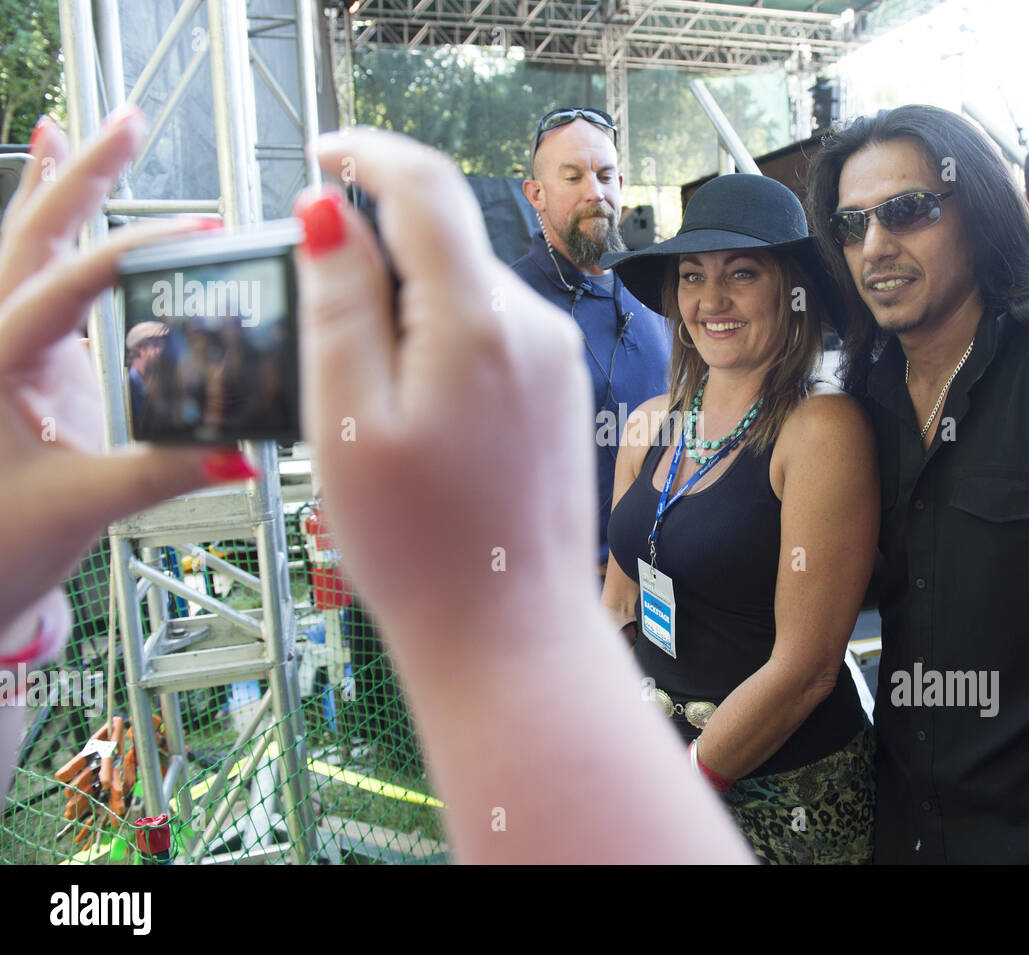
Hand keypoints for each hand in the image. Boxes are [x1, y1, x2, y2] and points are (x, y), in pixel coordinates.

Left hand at [0, 109, 252, 651]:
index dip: (138, 252)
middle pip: (32, 234)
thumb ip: (161, 473)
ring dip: (58, 188)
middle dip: (81, 174)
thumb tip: (241, 451)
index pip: (69, 283)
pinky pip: (30, 277)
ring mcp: (0, 348)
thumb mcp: (81, 508)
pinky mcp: (20, 364)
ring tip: (84, 130)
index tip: (203, 232)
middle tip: (128, 123)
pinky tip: (51, 187)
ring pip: (22, 246)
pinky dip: (45, 227)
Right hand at [292, 130, 750, 862]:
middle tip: (320, 322)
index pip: (427, 188)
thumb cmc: (422, 548)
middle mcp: (536, 326)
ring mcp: (559, 360)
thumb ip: (339, 304)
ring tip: (369, 399)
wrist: (512, 635)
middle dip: (379, 253)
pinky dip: (446, 343)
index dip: (368, 156)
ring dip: (411, 307)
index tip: (322, 158)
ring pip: (469, 290)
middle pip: (446, 242)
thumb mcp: (348, 421)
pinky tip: (419, 416)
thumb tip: (332, 210)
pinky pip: (495, 335)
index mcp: (479, 323)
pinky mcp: (565, 392)